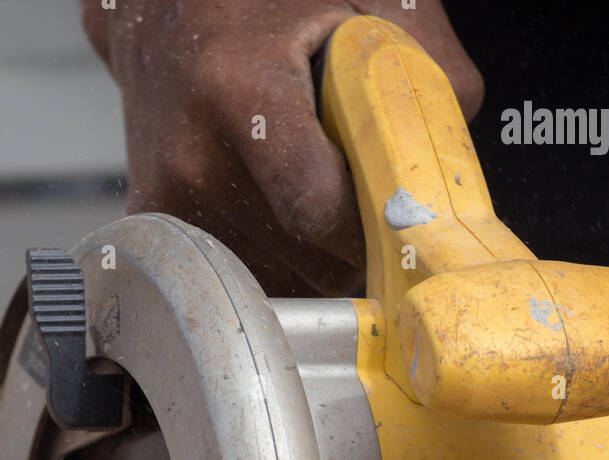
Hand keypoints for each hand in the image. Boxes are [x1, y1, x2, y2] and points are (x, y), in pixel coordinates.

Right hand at [82, 1, 482, 294]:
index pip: (318, 210)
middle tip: (360, 184)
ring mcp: (169, 205)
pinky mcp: (160, 231)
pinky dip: (281, 257)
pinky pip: (251, 279)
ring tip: (308, 180)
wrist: (164, 1)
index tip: (395, 211)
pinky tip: (274, 201)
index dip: (371, 224)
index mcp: (237, 91)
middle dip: (357, 241)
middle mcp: (192, 160)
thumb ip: (428, 76)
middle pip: (313, 262)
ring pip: (287, 282)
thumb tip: (448, 185)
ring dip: (318, 253)